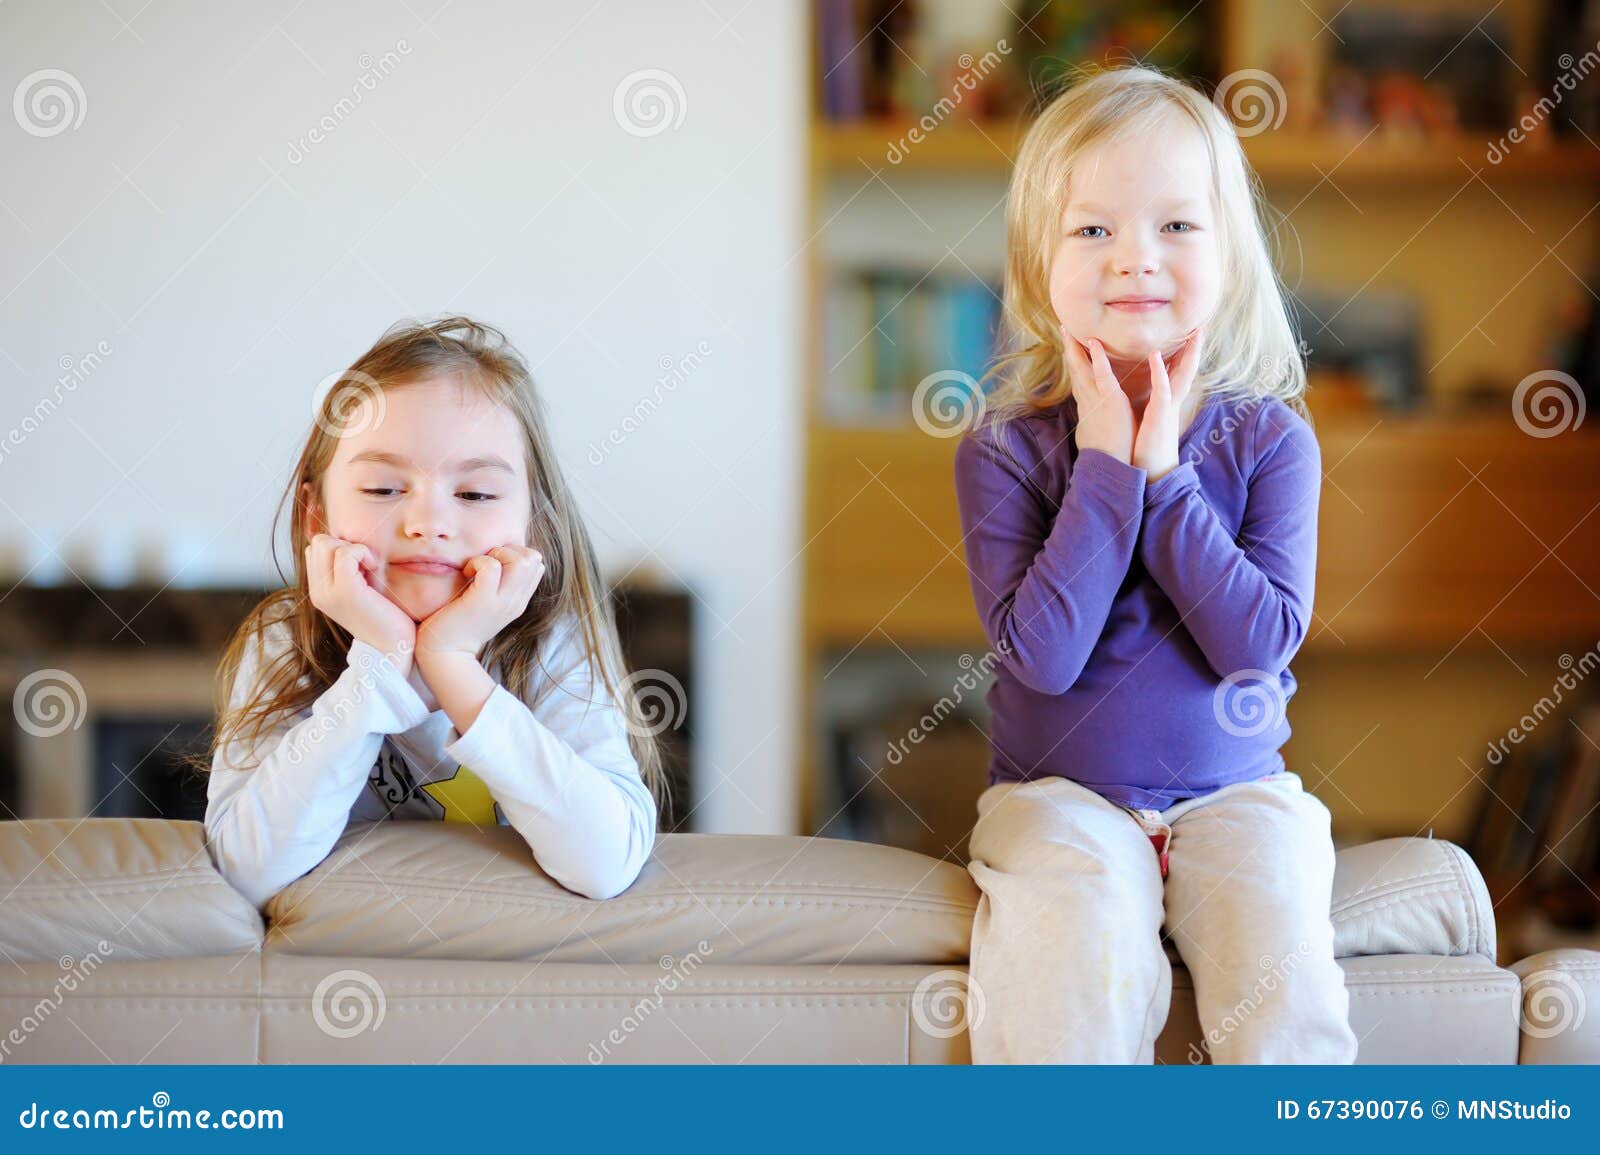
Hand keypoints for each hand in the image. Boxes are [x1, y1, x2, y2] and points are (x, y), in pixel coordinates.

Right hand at [304, 534, 416, 662]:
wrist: (392, 649)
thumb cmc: (384, 617)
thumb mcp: (360, 590)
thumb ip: (348, 571)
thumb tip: (346, 543)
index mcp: (319, 591)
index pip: (313, 549)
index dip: (339, 547)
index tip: (359, 565)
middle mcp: (317, 592)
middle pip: (317, 542)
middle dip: (344, 544)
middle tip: (365, 564)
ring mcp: (328, 592)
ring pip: (326, 543)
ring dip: (354, 548)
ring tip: (369, 568)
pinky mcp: (345, 591)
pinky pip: (345, 553)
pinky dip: (362, 552)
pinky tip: (374, 568)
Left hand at [415, 545, 544, 663]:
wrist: (444, 654)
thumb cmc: (457, 625)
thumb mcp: (485, 604)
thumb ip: (496, 585)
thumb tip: (493, 559)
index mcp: (518, 600)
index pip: (537, 564)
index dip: (516, 554)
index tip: (493, 564)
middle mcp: (516, 601)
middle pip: (534, 558)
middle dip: (508, 550)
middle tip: (485, 563)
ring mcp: (502, 602)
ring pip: (520, 560)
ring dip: (495, 554)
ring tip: (476, 567)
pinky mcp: (484, 601)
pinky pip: (491, 567)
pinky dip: (477, 562)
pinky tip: (465, 573)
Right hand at [1062, 327, 1135, 463]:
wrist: (1109, 469)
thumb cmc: (1107, 456)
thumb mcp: (1094, 439)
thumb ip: (1091, 426)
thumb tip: (1087, 426)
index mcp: (1087, 409)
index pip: (1078, 381)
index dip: (1074, 363)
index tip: (1070, 349)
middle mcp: (1087, 401)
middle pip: (1075, 370)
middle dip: (1069, 349)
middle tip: (1063, 329)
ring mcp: (1096, 400)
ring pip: (1082, 369)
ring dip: (1075, 348)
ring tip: (1069, 329)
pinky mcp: (1109, 401)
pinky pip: (1102, 375)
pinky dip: (1098, 359)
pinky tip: (1093, 343)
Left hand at [1130, 326, 1203, 481]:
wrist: (1151, 476)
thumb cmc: (1148, 451)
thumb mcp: (1153, 425)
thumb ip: (1154, 410)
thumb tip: (1153, 401)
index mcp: (1167, 404)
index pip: (1179, 374)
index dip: (1186, 354)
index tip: (1191, 335)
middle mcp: (1171, 403)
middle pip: (1188, 370)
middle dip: (1196, 348)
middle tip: (1202, 326)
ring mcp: (1167, 409)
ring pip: (1181, 376)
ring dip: (1188, 354)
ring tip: (1193, 333)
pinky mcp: (1159, 417)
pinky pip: (1161, 391)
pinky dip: (1160, 372)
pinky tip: (1155, 355)